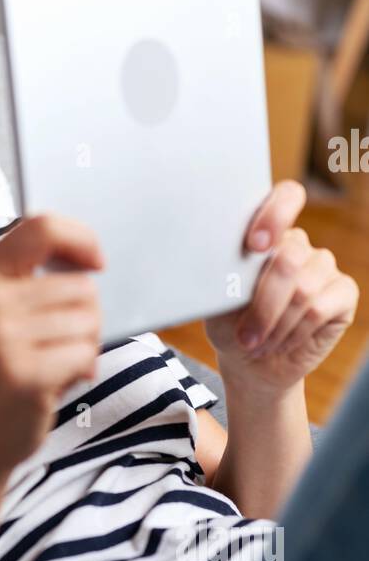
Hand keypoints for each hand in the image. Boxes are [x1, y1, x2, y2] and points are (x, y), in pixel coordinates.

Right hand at [0, 213, 103, 479]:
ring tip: (55, 364)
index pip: (43, 227)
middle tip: (59, 344)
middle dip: (86, 317)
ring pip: (89, 320)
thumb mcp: (0, 312)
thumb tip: (91, 260)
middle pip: (80, 285)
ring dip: (85, 346)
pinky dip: (82, 370)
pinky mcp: (24, 373)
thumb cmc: (0, 369)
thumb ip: (33, 280)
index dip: (81, 239)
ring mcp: (2, 337)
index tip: (96, 262)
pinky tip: (57, 384)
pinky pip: (85, 353)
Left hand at [205, 180, 358, 393]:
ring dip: (274, 324)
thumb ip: (224, 274)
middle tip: (244, 336)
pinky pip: (320, 308)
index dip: (276, 216)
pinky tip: (282, 343)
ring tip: (257, 343)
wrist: (251, 363)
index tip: (255, 246)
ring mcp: (323, 266)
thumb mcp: (217, 300)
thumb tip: (221, 262)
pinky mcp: (343, 291)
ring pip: (303, 289)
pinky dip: (294, 332)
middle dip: (263, 304)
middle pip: (289, 258)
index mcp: (266, 233)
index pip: (286, 197)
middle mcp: (298, 244)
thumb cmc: (230, 325)